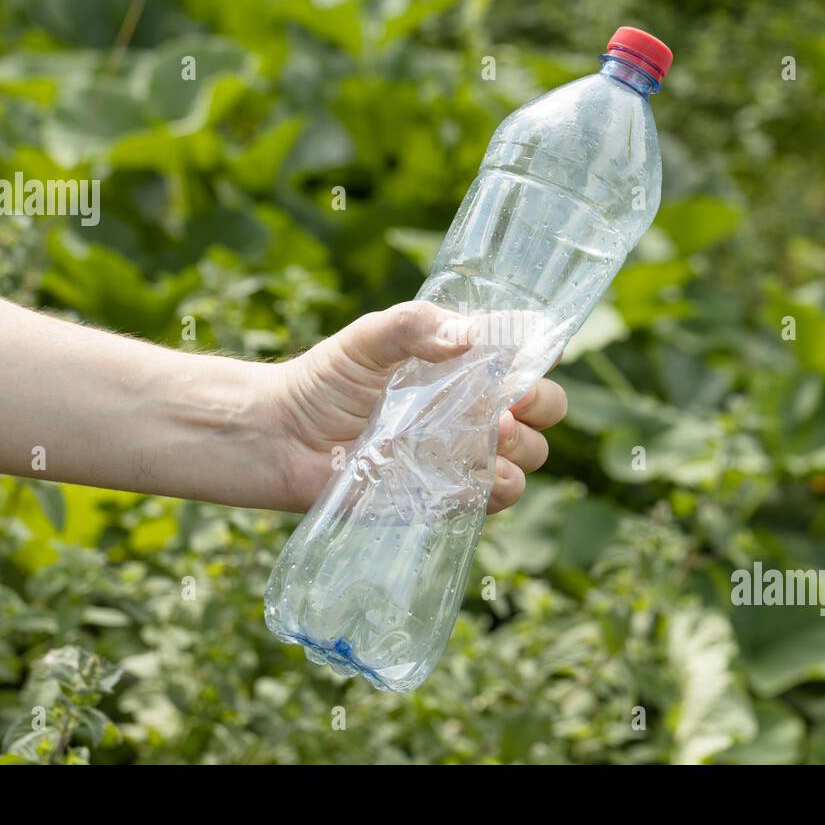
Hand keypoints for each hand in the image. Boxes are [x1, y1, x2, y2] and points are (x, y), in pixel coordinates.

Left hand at [266, 301, 567, 513]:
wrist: (281, 438)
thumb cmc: (324, 380)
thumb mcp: (368, 338)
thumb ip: (414, 327)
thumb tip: (468, 337)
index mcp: (464, 366)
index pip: (526, 358)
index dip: (541, 356)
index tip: (536, 357)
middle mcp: (473, 409)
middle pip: (543, 409)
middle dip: (542, 404)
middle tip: (511, 402)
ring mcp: (464, 454)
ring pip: (530, 455)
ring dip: (524, 446)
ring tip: (492, 435)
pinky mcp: (448, 495)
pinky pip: (497, 497)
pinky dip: (500, 486)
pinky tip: (480, 472)